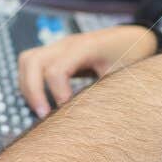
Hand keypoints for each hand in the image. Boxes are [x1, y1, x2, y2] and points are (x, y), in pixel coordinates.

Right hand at [16, 24, 157, 116]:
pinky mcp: (57, 54)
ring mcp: (59, 46)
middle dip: (32, 91)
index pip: (57, 69)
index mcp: (85, 46)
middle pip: (31, 60)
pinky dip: (32, 83)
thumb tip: (89, 122)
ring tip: (41, 111)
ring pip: (27, 61)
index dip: (58, 94)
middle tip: (44, 116)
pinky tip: (45, 103)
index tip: (67, 111)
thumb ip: (105, 94)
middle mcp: (67, 43)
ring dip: (28, 87)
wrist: (134, 39)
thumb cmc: (131, 56)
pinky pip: (33, 65)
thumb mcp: (124, 76)